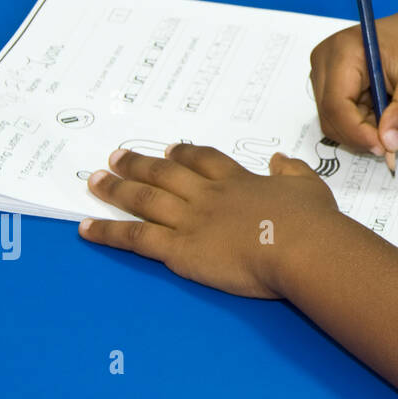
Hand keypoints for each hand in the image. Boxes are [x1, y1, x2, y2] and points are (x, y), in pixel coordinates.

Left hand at [78, 143, 342, 299]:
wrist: (301, 247)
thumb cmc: (311, 220)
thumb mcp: (308, 185)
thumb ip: (291, 171)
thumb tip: (280, 160)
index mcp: (238, 181)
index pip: (204, 161)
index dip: (184, 154)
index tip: (170, 149)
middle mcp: (208, 195)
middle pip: (165, 174)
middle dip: (138, 164)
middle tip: (116, 157)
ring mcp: (190, 220)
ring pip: (144, 199)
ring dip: (116, 189)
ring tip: (94, 181)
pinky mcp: (179, 250)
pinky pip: (135, 237)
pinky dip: (108, 231)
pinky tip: (86, 228)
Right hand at [309, 10, 397, 157]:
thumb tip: (388, 142)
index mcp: (343, 51)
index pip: (336, 104)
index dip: (358, 133)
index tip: (386, 147)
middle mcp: (324, 61)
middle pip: (331, 117)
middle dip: (363, 135)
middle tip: (397, 139)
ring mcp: (324, 73)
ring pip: (334, 122)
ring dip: (364, 132)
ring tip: (394, 121)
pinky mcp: (329, 84)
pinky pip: (339, 118)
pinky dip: (362, 125)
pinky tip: (384, 114)